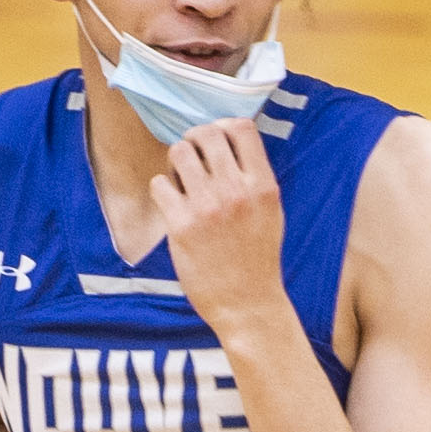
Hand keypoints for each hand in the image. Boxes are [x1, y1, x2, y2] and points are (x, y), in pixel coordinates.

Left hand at [151, 115, 293, 339]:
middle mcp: (236, 191)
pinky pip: (159, 184)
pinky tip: (172, 205)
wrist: (248, 304)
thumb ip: (254, 178)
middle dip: (194, 140)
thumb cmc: (258, 259)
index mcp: (263, 185)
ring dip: (175, 162)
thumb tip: (228, 143)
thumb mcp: (271, 213)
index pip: (241, 127)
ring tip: (180, 181)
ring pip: (179, 152)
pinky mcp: (181, 225)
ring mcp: (207, 207)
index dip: (223, 126)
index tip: (216, 140)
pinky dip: (162, 190)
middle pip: (206, 133)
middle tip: (192, 158)